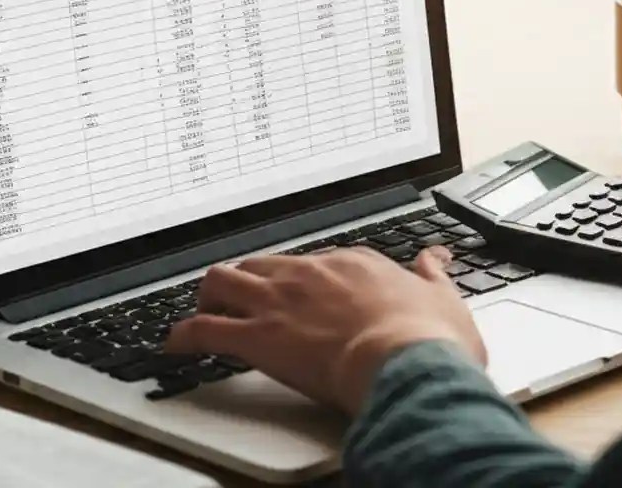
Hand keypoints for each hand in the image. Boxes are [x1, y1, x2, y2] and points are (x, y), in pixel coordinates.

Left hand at [165, 246, 485, 415]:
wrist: (404, 361)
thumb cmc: (427, 340)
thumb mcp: (446, 300)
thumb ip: (435, 278)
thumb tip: (435, 260)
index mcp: (353, 264)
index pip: (315, 262)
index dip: (302, 278)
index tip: (300, 291)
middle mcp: (309, 274)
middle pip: (262, 264)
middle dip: (249, 280)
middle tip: (244, 298)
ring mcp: (280, 303)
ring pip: (224, 281)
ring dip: (210, 294)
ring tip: (205, 308)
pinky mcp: (258, 338)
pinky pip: (205, 329)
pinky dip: (185, 336)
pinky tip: (176, 344)